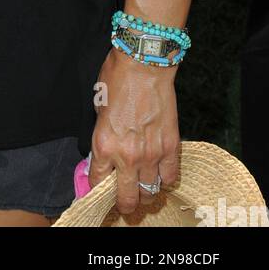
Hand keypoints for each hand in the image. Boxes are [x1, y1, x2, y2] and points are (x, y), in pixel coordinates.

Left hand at [89, 48, 180, 215]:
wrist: (143, 65)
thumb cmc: (116, 79)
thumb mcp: (98, 109)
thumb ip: (103, 135)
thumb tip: (107, 152)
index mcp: (103, 145)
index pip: (98, 182)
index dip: (98, 191)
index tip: (100, 194)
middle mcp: (126, 155)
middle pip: (127, 197)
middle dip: (125, 205)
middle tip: (125, 204)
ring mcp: (151, 154)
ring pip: (150, 191)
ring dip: (146, 193)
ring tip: (144, 190)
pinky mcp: (170, 147)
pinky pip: (170, 177)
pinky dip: (165, 180)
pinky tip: (161, 175)